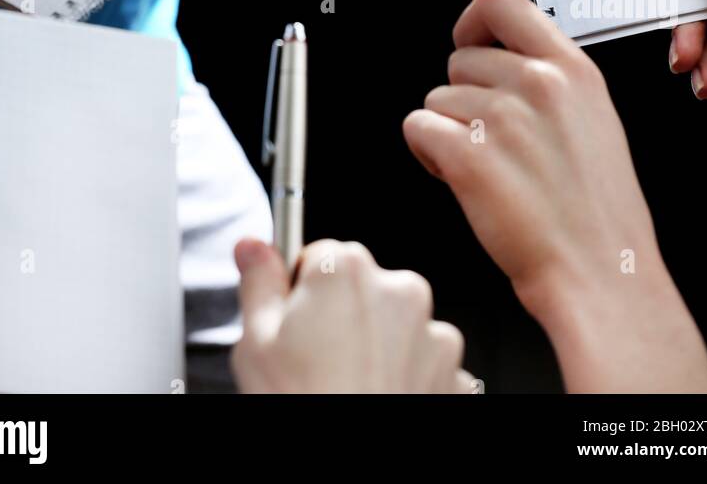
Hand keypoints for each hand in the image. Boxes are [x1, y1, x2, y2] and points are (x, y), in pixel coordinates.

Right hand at [232, 238, 472, 393]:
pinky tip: (379, 398)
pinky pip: (425, 361)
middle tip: (317, 362)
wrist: (353, 475)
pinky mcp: (455, 371)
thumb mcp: (255, 345)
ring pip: (397, 325)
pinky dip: (408, 377)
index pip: (319, 255)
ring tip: (349, 387)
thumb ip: (258, 283)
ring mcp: (433, 332)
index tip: (295, 324)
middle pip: (363, 287)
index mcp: (345, 271)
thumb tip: (251, 246)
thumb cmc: (303, 407)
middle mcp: (398, 290)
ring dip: (379, 346)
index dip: (302, 293)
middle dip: (343, 315)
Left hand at [404, 0, 706, 392]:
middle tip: (491, 141)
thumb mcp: (595, 118)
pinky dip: (428, 153)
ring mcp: (503, 118)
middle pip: (459, 60)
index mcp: (571, 68)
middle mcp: (537, 83)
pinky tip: (458, 177)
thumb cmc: (598, 211)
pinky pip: (418, 127)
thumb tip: (503, 58)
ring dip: (448, 132)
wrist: (602, 274)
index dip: (471, 22)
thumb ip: (550, 79)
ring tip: (488, 168)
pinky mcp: (469, 157)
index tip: (469, 45)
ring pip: (436, 98)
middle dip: (464, 98)